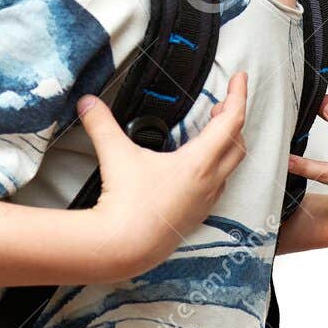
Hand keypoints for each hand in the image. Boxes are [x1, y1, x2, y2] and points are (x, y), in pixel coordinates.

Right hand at [77, 72, 248, 277]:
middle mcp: (209, 183)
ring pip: (230, 167)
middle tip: (222, 104)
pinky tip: (197, 168)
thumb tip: (88, 102)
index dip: (238, 95)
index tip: (240, 78)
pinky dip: (216, 169)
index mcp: (199, 163)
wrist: (125, 248)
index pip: (231, 121)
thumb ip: (102, 124)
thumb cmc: (127, 206)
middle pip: (237, 144)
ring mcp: (204, 202)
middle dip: (234, 120)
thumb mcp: (115, 155)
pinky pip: (218, 187)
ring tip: (212, 132)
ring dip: (227, 145)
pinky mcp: (195, 217)